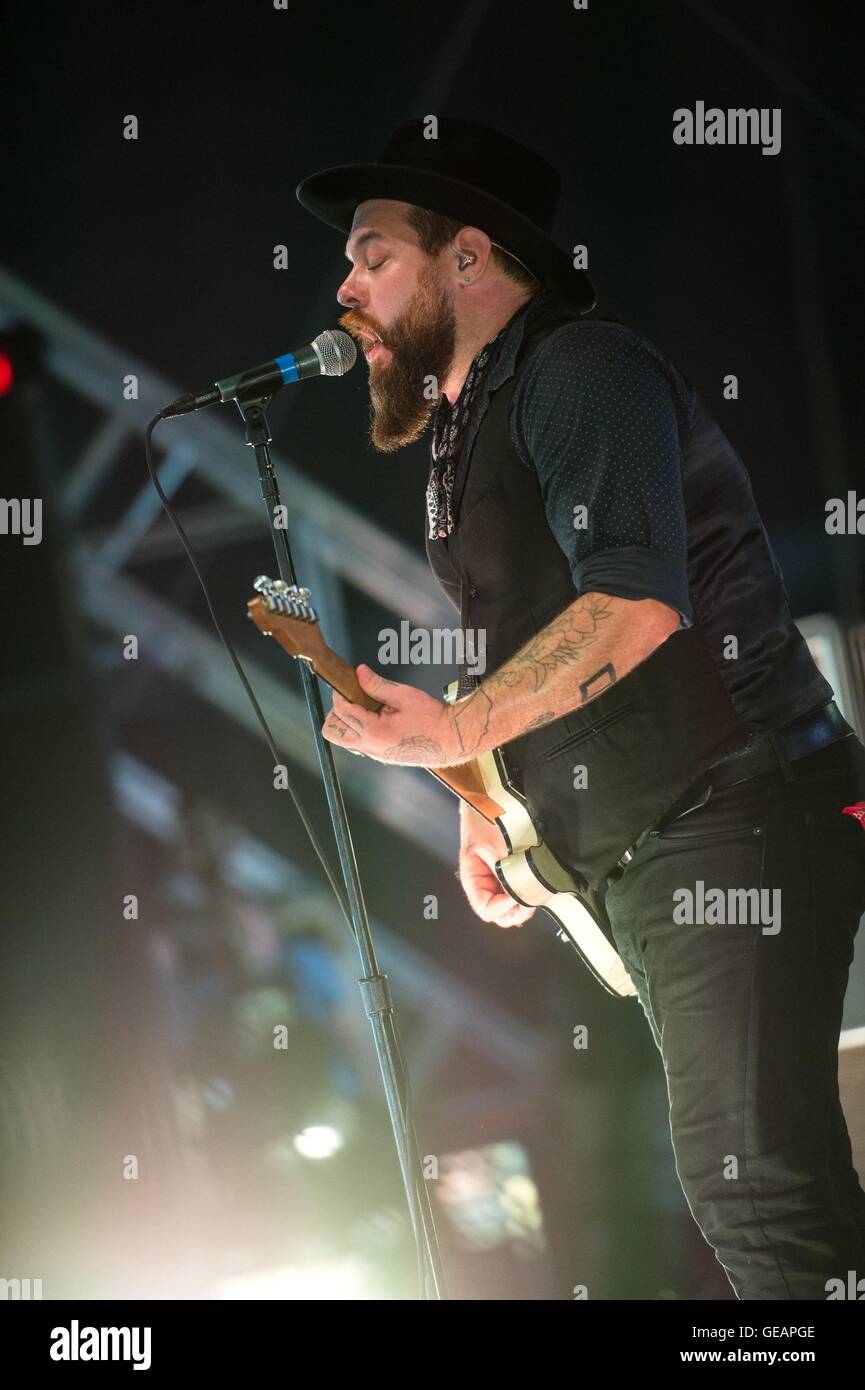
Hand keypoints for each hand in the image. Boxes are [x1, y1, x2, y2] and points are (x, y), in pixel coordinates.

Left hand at [321, 665, 462, 766]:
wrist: (450, 739)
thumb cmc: (431, 718)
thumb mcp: (404, 695)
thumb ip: (377, 685)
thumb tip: (359, 673)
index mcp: (374, 731)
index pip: (342, 711)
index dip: (340, 694)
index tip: (345, 683)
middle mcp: (370, 746)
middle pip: (332, 731)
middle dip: (336, 711)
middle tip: (352, 698)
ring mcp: (373, 753)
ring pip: (342, 739)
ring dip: (346, 721)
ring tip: (364, 708)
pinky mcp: (379, 754)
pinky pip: (357, 742)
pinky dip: (358, 728)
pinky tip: (375, 717)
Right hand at [457, 804, 536, 928]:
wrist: (490, 799)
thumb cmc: (486, 820)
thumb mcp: (496, 846)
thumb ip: (507, 871)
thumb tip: (522, 893)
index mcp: (474, 879)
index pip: (486, 909)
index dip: (503, 908)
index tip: (517, 897)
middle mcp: (486, 884)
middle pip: (500, 914)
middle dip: (516, 911)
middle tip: (531, 899)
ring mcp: (499, 879)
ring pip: (512, 905)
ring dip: (525, 902)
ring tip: (536, 891)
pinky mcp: (512, 872)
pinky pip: (520, 890)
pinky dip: (529, 891)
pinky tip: (538, 884)